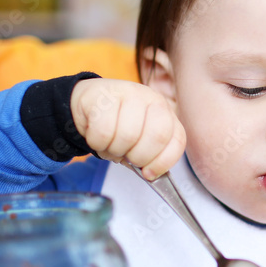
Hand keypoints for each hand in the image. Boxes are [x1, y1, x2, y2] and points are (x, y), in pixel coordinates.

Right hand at [70, 78, 185, 179]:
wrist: (88, 103)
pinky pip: (103, 131)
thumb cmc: (116, 124)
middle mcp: (150, 98)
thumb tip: (150, 173)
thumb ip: (149, 156)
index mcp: (165, 112)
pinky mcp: (103, 96)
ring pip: (128, 135)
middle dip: (139, 157)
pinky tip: (97, 138)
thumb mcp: (138, 140)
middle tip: (126, 155)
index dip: (163, 162)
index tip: (148, 173)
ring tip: (109, 145)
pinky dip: (98, 143)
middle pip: (157, 137)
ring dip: (115, 150)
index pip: (177, 139)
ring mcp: (128, 93)